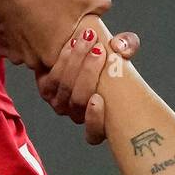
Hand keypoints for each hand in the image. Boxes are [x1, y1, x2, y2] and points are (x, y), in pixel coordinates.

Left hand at [35, 20, 140, 143]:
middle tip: (99, 51)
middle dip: (88, 73)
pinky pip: (52, 79)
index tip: (98, 99)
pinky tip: (72, 44)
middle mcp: (78, 117)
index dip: (93, 119)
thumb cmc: (109, 62)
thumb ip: (128, 47)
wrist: (81, 54)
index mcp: (99, 123)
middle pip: (78, 101)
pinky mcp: (46, 89)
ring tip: (87, 39)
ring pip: (65, 87)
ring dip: (76, 61)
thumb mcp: (123, 54)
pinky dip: (64, 59)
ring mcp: (61, 104)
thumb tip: (120, 48)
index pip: (93, 134)